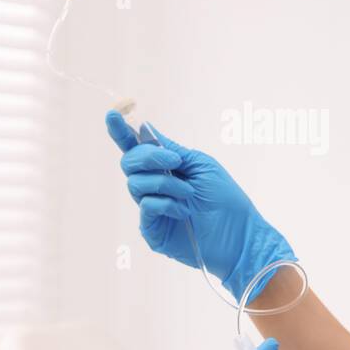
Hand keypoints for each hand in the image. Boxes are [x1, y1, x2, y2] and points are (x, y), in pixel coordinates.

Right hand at [105, 111, 294, 300]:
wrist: (238, 234)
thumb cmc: (225, 199)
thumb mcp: (199, 164)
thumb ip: (171, 149)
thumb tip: (144, 128)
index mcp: (165, 168)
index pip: (136, 147)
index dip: (121, 132)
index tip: (111, 114)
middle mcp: (154, 186)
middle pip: (128, 162)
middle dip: (149, 157)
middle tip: (175, 162)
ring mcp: (151, 208)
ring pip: (135, 183)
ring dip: (165, 182)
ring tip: (188, 193)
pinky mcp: (152, 229)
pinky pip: (145, 205)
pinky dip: (165, 203)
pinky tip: (183, 212)